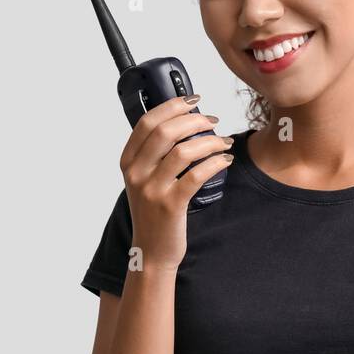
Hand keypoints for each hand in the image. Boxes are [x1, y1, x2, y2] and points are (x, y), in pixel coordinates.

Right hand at [119, 96, 233, 271]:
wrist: (152, 252)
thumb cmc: (154, 213)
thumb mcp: (144, 181)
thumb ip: (154, 155)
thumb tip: (184, 122)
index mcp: (128, 162)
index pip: (147, 123)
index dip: (172, 106)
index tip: (193, 101)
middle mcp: (136, 173)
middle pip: (165, 132)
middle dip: (194, 121)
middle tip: (213, 121)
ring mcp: (152, 190)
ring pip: (184, 151)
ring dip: (209, 141)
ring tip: (223, 142)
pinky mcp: (171, 205)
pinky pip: (197, 175)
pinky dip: (215, 162)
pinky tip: (225, 160)